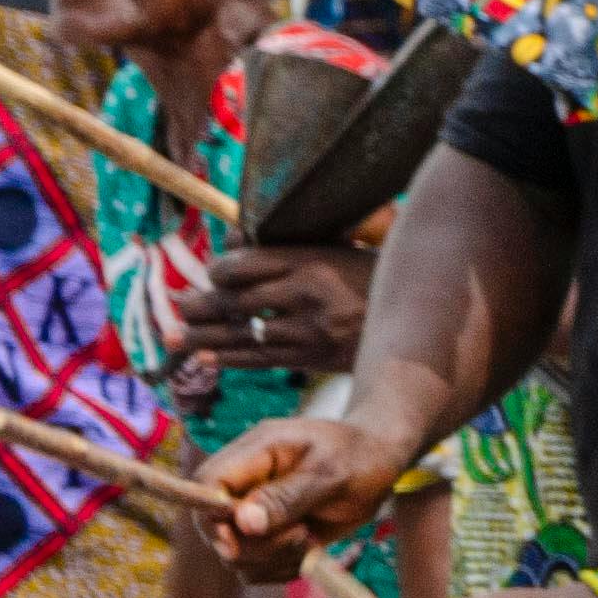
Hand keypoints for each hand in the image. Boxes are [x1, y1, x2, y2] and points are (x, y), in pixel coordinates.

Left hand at [173, 246, 372, 376]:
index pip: (244, 264)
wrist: (421, 318)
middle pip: (235, 301)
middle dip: (199, 305)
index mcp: (312, 260)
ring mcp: (311, 328)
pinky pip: (262, 359)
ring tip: (176, 337)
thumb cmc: (371, 277)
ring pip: (243, 334)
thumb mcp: (337, 248)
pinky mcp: (315, 356)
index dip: (217, 271)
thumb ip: (286, 246)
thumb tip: (232, 238)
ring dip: (203, 336)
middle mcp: (307, 294)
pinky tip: (206, 357)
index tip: (209, 275)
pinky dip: (230, 359)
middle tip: (178, 306)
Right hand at [201, 416, 408, 581]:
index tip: (238, 540)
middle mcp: (244, 485)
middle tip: (301, 534)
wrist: (381, 462)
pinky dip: (281, 570)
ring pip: (234, 556)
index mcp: (253, 454)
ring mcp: (253, 513)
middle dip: (253, 545)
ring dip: (271, 561)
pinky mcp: (268, 538)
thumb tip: (244, 522)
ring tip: (310, 539)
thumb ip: (288, 496)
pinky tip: (310, 554)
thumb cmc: (359, 456)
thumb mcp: (331, 472)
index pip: (205, 485)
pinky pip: (256, 570)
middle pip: (213, 528)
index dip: (211, 517)